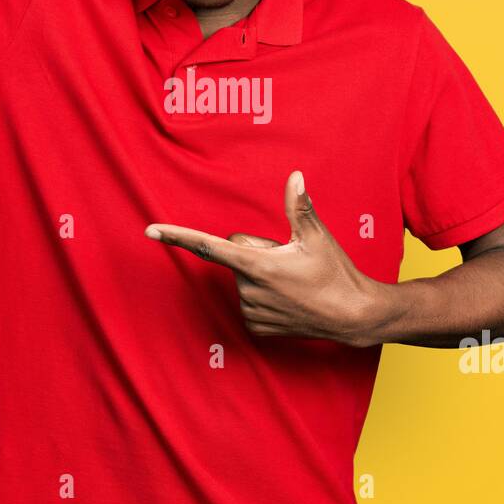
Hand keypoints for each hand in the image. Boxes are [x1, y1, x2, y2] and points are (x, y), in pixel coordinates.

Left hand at [143, 171, 390, 347]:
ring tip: (293, 282)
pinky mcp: (257, 327)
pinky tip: (289, 299)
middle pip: (235, 255)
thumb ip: (299, 207)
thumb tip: (295, 176)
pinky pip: (249, 300)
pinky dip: (265, 296)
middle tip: (288, 259)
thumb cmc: (336, 273)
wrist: (353, 316)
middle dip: (255, 251)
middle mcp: (249, 290)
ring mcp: (251, 311)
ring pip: (243, 279)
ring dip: (261, 275)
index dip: (177, 237)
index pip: (208, 246)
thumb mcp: (317, 237)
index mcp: (258, 265)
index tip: (150, 231)